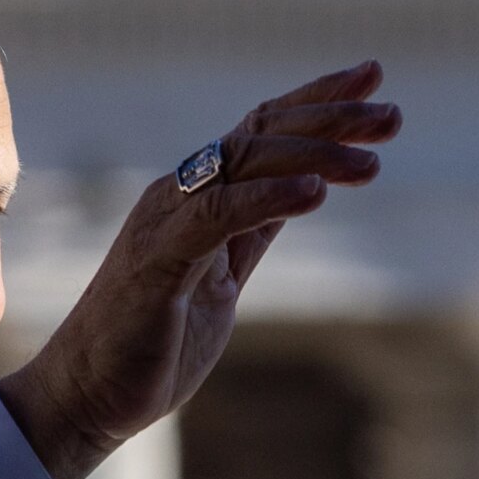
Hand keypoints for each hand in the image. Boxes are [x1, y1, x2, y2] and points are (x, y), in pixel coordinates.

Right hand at [0, 60, 398, 478]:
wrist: (85, 395)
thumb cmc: (150, 342)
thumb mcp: (219, 277)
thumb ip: (250, 230)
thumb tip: (301, 192)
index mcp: (195, 198)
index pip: (261, 130)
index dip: (318, 101)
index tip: (374, 82)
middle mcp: (178, 196)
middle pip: (261, 134)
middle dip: (331, 117)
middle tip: (393, 118)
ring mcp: (164, 224)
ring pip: (245, 164)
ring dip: (314, 156)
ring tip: (372, 163)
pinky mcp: (157, 262)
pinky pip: (217, 217)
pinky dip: (268, 198)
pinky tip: (316, 195)